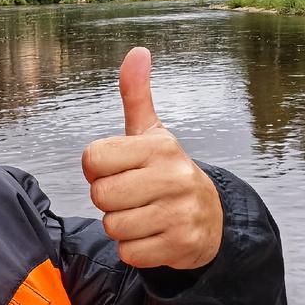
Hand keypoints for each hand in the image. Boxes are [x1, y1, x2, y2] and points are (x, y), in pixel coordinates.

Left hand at [81, 47, 223, 269]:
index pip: (92, 159)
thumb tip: (137, 51)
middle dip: (109, 200)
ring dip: (122, 226)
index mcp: (158, 146)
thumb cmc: (167, 172)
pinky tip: (154, 235)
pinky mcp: (182, 245)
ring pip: (113, 227)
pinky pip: (129, 253)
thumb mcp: (152, 133)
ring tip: (145, 214)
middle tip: (132, 195)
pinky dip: (135, 249)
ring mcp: (180, 212)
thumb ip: (137, 95)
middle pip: (100, 196)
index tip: (119, 169)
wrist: (212, 219)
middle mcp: (173, 176)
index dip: (98, 169)